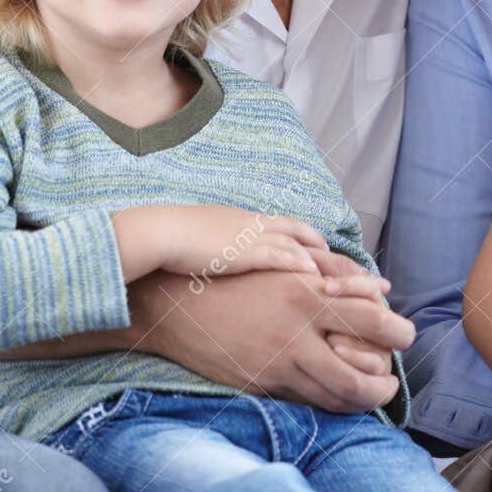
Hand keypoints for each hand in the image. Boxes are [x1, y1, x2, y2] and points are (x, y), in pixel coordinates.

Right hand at [129, 266, 413, 412]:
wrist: (175, 304)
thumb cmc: (235, 273)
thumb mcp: (286, 264)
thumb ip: (334, 276)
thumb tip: (379, 288)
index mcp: (307, 299)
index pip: (372, 322)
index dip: (398, 332)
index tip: (407, 335)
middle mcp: (295, 338)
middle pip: (357, 378)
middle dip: (383, 387)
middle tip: (391, 382)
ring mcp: (276, 368)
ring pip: (331, 398)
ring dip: (358, 401)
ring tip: (370, 392)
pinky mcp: (260, 385)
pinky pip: (302, 401)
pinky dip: (325, 401)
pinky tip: (332, 393)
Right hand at [170, 206, 328, 278]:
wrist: (161, 233)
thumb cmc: (170, 238)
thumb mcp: (197, 236)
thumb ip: (210, 242)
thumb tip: (211, 254)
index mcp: (237, 218)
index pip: (274, 222)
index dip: (294, 232)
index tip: (308, 242)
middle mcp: (248, 223)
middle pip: (292, 226)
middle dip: (313, 239)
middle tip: (329, 254)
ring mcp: (248, 236)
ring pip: (292, 239)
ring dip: (313, 253)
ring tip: (330, 268)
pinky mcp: (245, 252)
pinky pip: (281, 255)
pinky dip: (299, 262)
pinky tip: (313, 272)